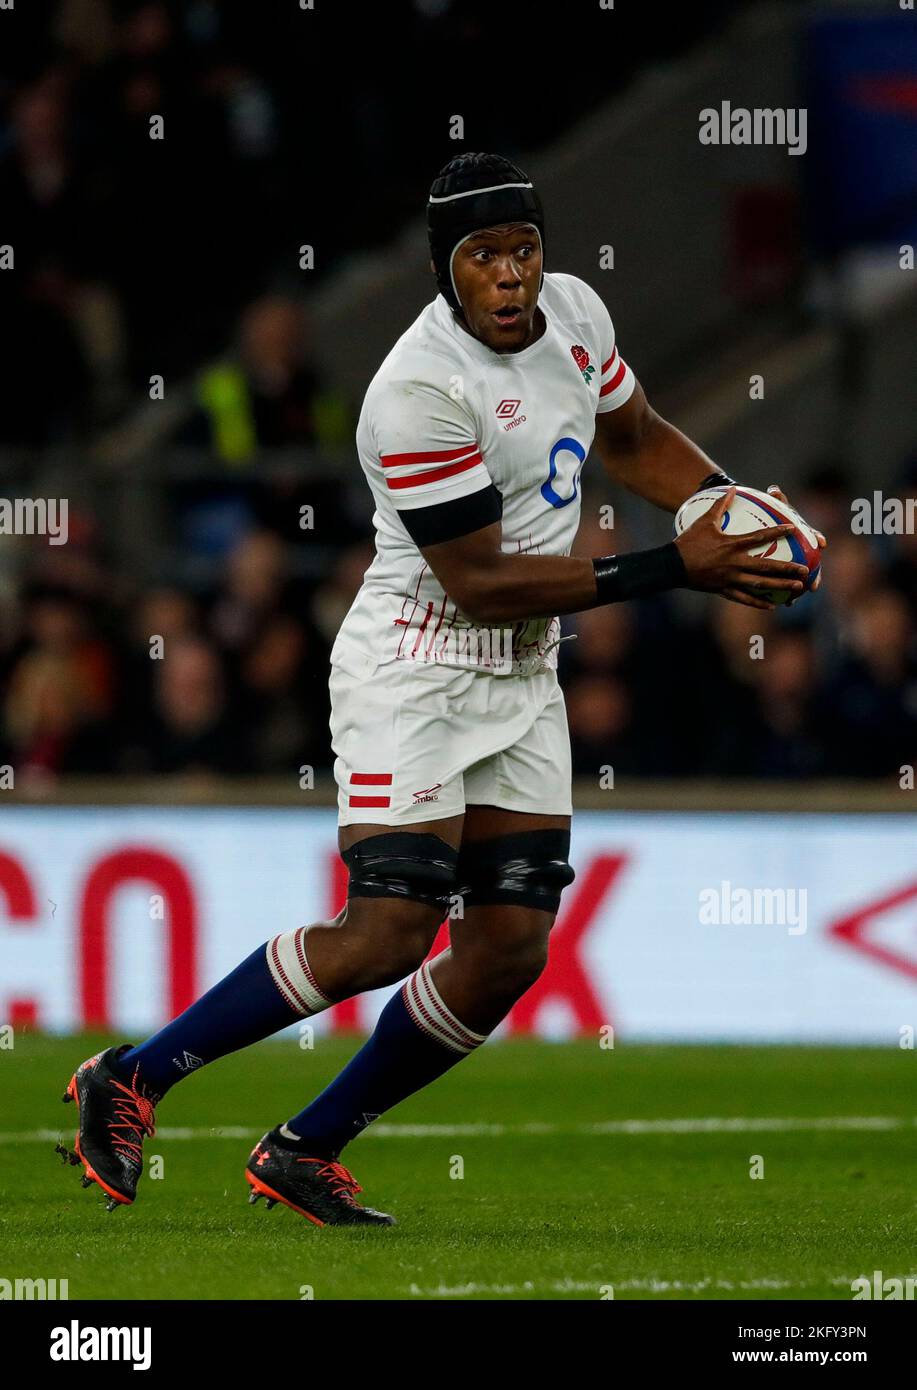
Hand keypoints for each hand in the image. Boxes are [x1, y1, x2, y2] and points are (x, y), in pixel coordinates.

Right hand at [674, 487, 809, 611]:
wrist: (672, 566)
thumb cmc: (688, 542)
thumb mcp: (704, 521)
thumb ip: (721, 505)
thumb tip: (733, 490)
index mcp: (732, 545)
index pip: (759, 537)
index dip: (777, 532)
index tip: (794, 529)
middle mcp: (734, 564)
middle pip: (766, 567)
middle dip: (787, 569)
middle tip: (805, 571)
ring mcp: (730, 579)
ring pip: (759, 585)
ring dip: (779, 587)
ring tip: (796, 588)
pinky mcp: (723, 590)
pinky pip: (744, 598)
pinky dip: (758, 602)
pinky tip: (771, 606)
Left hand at [766, 483, 826, 594]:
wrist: (762, 522)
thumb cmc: (770, 515)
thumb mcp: (773, 506)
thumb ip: (776, 499)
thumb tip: (774, 489)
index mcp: (802, 533)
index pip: (812, 535)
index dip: (818, 539)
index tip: (823, 543)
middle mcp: (802, 548)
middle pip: (811, 563)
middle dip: (814, 576)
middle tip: (812, 585)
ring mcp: (795, 560)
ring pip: (799, 577)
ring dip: (797, 589)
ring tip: (794, 600)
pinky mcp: (784, 569)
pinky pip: (785, 583)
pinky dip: (782, 593)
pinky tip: (779, 603)